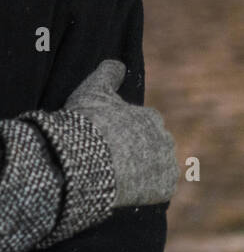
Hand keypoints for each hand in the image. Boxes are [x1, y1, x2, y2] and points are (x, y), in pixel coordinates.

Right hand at [64, 59, 176, 207]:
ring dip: (143, 168)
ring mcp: (166, 164)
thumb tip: (118, 63)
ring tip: (118, 173)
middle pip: (152, 143)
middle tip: (111, 155)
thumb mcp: (93, 90)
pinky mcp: (165, 188)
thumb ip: (108, 73)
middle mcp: (165, 138)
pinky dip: (146, 188)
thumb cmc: (88, 123)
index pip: (143, 122)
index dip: (124, 128)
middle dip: (137, 147)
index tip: (108, 134)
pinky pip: (159, 188)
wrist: (86, 160)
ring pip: (157, 165)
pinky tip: (127, 187)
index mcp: (151, 117)